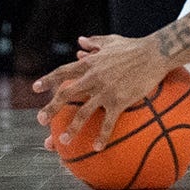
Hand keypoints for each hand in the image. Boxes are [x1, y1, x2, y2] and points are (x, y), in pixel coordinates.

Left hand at [33, 34, 173, 150]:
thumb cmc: (133, 46)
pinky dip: (102, 136)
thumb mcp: (111, 41)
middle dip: (52, 107)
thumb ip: (93, 42)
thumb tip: (79, 42)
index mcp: (90, 63)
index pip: (63, 71)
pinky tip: (97, 148)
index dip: (48, 80)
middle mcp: (93, 77)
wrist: (155, 53)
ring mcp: (106, 90)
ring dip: (72, 127)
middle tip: (41, 120)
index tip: (35, 88)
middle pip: (66, 94)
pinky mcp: (119, 101)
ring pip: (83, 112)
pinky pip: (108, 122)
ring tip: (62, 141)